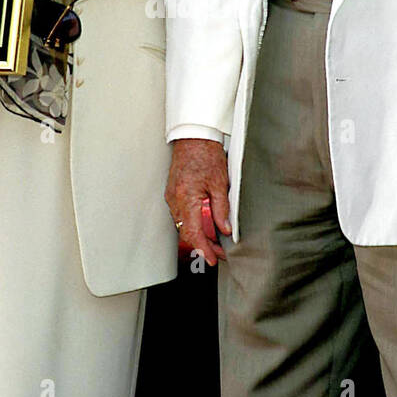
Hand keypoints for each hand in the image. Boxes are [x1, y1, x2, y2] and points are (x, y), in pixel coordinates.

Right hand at [165, 138, 230, 266]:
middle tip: (218, 253)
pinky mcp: (172, 193)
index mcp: (187, 199)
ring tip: (214, 241)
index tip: (213, 259)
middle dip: (202, 246)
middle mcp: (175, 200)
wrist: (193, 137)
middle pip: (187, 233)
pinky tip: (203, 225)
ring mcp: (171, 197)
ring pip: (183, 225)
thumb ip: (222, 209)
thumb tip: (225, 228)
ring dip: (197, 235)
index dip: (204, 250)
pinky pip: (181, 215)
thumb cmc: (206, 154)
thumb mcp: (220, 183)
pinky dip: (192, 223)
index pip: (194, 233)